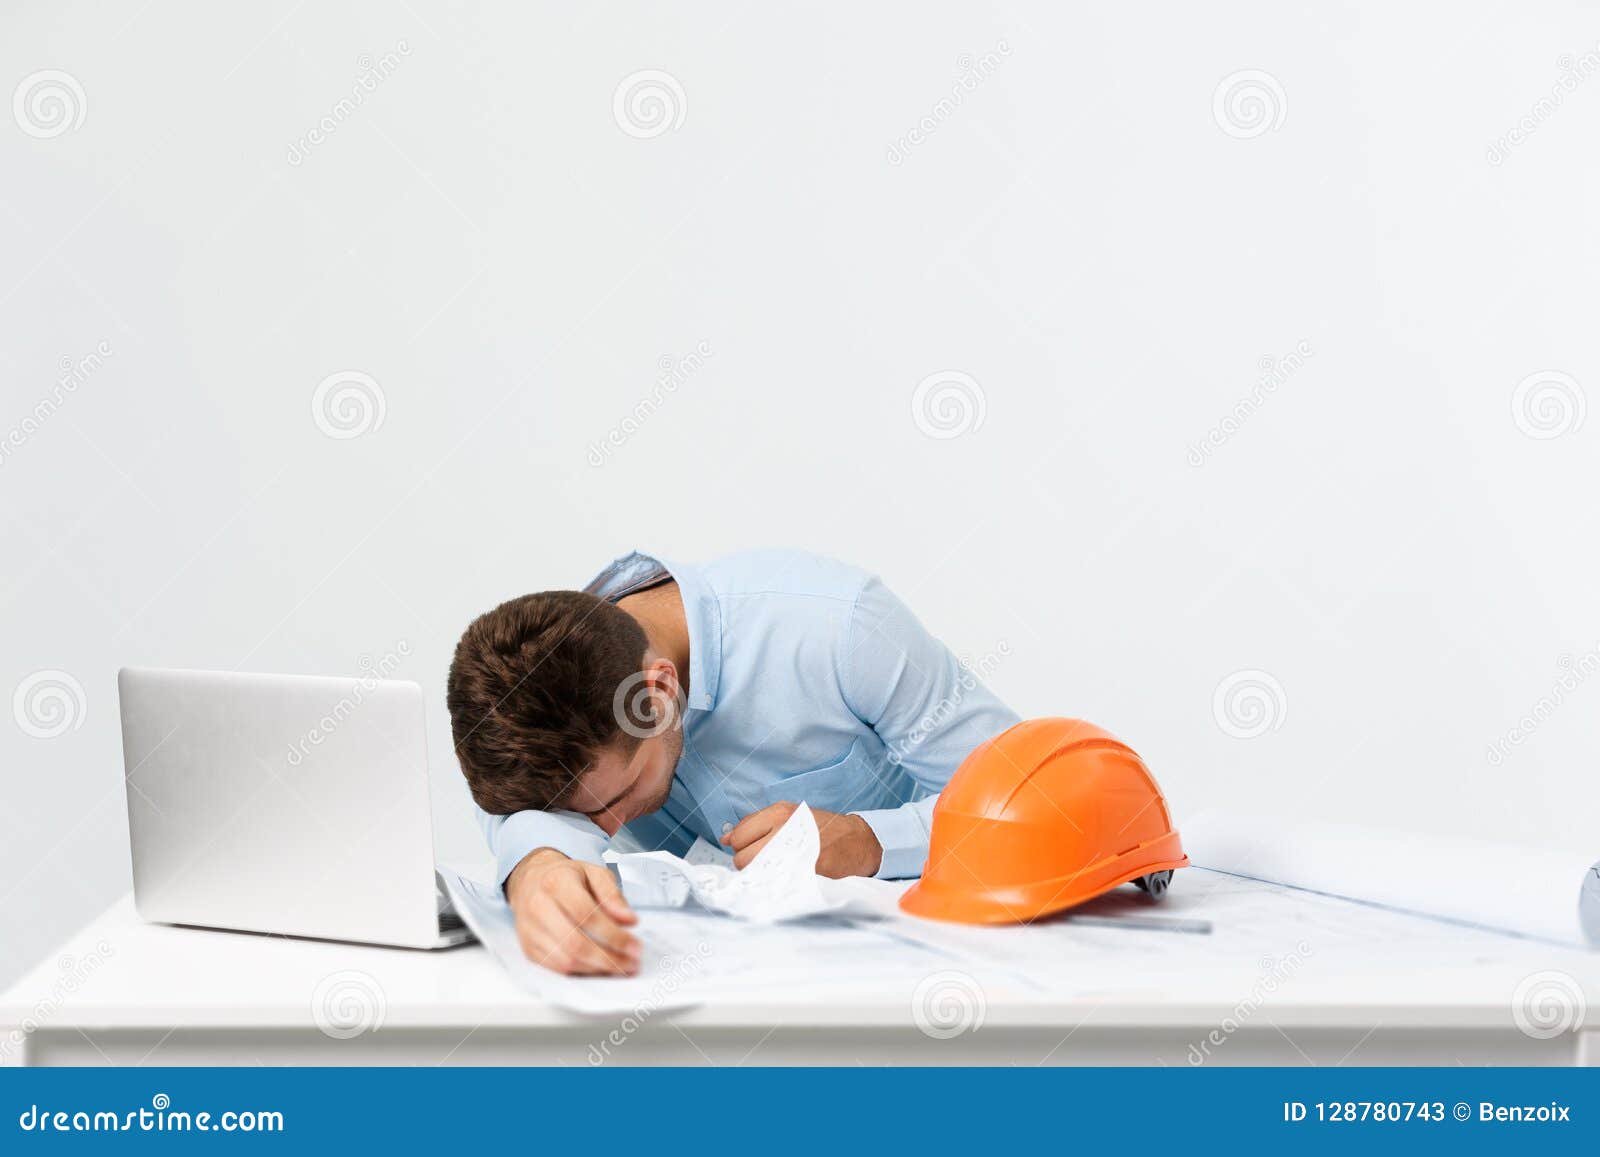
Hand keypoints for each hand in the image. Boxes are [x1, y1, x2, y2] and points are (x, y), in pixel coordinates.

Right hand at [504, 848, 640, 975]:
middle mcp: (538, 907)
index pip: (586, 915)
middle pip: (575, 943)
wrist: (530, 881)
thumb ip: (613, 895)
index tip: (635, 946)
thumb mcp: (594, 873)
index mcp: (556, 883)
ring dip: (598, 969)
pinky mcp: (528, 948)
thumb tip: (629, 920)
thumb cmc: (566, 877)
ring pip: (566, 960)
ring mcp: (530, 931)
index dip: (614, 935)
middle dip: (609, 958)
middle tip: (632, 963)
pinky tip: (601, 968)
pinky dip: (582, 972)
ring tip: (621, 967)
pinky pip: (557, 968)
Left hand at [721, 802, 882, 877]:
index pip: (737, 837)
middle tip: (764, 861)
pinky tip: (784, 878)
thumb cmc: (820, 827)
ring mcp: (792, 855)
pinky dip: (773, 885)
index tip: (753, 848)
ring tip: (775, 869)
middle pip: (741, 859)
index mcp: (778, 814)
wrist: (857, 842)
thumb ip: (755, 823)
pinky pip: (771, 885)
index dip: (741, 845)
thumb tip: (725, 838)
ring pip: (754, 874)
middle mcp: (783, 832)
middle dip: (748, 863)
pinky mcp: (802, 875)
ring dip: (759, 875)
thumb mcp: (788, 813)